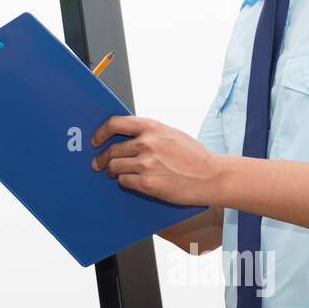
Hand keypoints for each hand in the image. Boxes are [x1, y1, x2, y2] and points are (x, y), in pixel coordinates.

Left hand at [90, 115, 221, 206]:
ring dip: (113, 171)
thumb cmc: (194, 156)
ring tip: (115, 173)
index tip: (96, 140)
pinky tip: (130, 181)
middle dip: (104, 158)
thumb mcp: (171, 134)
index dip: (101, 132)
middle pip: (112, 150)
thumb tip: (126, 136)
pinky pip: (124, 181)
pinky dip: (125, 181)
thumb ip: (150, 133)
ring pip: (115, 167)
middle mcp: (147, 143)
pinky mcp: (148, 183)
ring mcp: (146, 164)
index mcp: (152, 127)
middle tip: (100, 163)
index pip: (114, 124)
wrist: (212, 176)